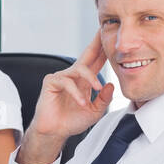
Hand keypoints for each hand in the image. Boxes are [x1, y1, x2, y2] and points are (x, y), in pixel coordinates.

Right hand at [20, 32, 114, 163]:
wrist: (55, 132)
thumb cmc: (72, 121)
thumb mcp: (95, 111)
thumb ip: (104, 99)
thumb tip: (111, 85)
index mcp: (84, 81)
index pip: (96, 61)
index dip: (104, 50)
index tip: (113, 38)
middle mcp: (73, 76)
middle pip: (87, 55)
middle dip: (96, 43)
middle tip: (104, 32)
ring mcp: (61, 77)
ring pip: (79, 69)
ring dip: (90, 78)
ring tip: (96, 88)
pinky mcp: (51, 82)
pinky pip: (66, 82)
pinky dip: (76, 93)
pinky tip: (81, 102)